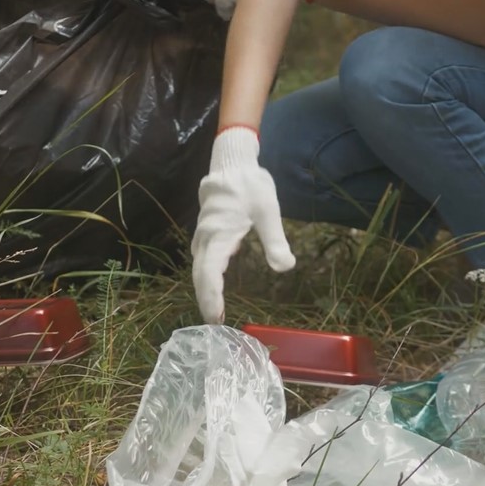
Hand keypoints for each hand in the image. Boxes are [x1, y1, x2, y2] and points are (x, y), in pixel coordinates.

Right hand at [191, 126, 295, 323]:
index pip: (209, 274)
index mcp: (218, 235)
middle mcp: (206, 238)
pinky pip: (202, 259)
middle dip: (206, 300)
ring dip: (204, 290)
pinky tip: (215, 285)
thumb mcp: (268, 211)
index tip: (215, 317)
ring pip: (199, 268)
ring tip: (214, 310)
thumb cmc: (250, 185)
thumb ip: (275, 241)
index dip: (211, 297)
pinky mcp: (206, 232)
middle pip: (199, 275)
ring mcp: (203, 235)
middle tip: (214, 324)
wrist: (232, 161)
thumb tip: (286, 267)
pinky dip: (205, 277)